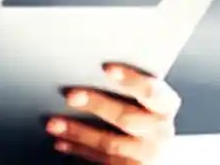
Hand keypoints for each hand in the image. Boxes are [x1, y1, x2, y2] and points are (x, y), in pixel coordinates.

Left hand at [47, 64, 179, 163]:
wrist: (149, 148)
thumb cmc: (141, 113)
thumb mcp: (142, 99)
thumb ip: (126, 85)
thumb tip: (89, 63)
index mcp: (165, 106)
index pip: (152, 90)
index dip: (131, 79)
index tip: (107, 67)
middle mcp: (160, 132)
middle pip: (127, 117)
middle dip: (96, 105)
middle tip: (70, 95)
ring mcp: (147, 154)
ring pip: (110, 144)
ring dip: (78, 132)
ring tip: (54, 123)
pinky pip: (102, 161)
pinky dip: (78, 150)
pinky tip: (61, 141)